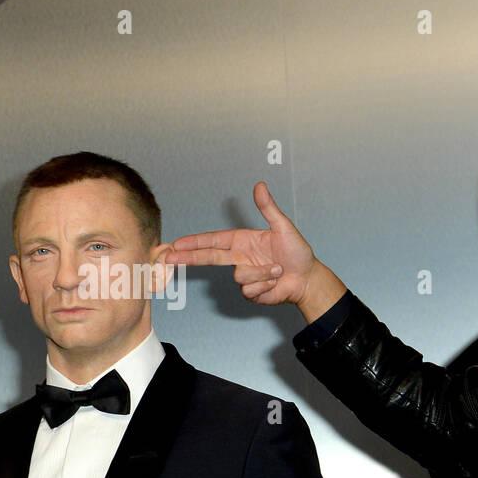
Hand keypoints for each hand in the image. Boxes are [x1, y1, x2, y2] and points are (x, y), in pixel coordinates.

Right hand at [167, 182, 344, 320]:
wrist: (308, 278)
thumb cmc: (298, 253)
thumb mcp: (283, 227)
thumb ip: (268, 208)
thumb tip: (260, 186)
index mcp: (243, 241)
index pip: (214, 241)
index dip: (195, 242)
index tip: (177, 243)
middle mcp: (240, 258)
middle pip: (209, 258)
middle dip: (189, 258)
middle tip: (169, 258)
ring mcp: (245, 276)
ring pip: (239, 275)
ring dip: (261, 272)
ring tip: (277, 269)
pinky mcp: (251, 292)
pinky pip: (248, 289)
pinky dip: (264, 284)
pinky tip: (275, 281)